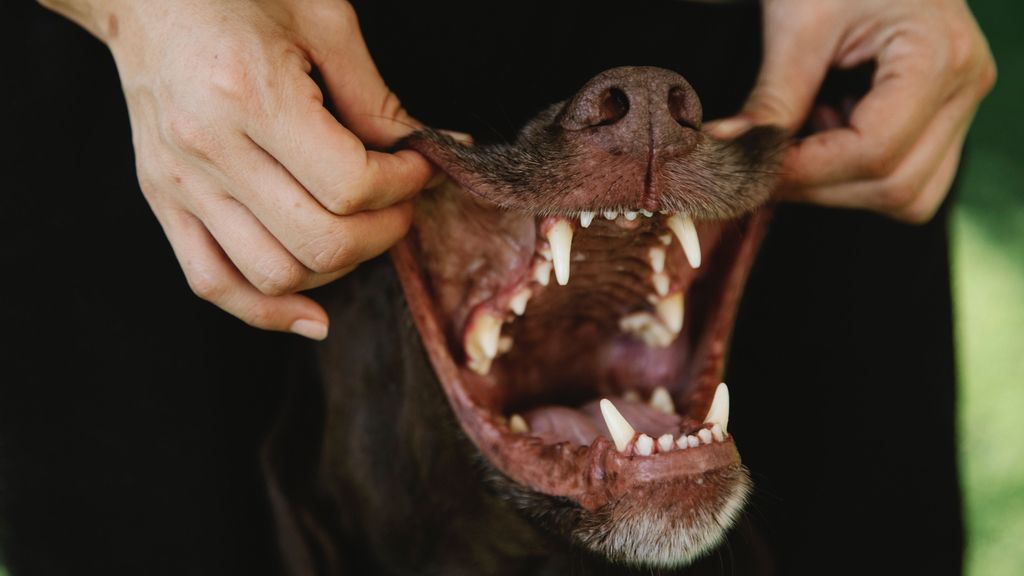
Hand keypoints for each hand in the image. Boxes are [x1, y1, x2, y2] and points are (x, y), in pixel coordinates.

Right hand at [40, 0, 433, 338]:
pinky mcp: (164, 202)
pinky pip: (214, 283)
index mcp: (251, 95)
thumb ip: (376, 98)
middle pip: (321, 240)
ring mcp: (180, 184)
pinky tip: (311, 313)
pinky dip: (267, 311)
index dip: (405, 184)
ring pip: (275, 274)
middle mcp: (209, 150)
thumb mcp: (322, 22)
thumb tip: (435, 149)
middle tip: (400, 201)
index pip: (351, 185)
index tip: (419, 164)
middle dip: (384, 231)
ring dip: (338, 266)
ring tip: (359, 230)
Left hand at [708, 0, 994, 222]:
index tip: (754, 170)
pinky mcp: (942, 114)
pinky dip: (857, 173)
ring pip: (908, 194)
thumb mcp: (798, 24)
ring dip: (841, 186)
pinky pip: (907, 174)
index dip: (808, 172)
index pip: (875, 151)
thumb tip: (729, 152)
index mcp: (938, 55)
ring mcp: (959, 104)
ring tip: (802, 140)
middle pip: (896, 185)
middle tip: (762, 169)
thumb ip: (772, 97)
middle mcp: (964, 86)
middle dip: (820, 187)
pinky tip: (826, 131)